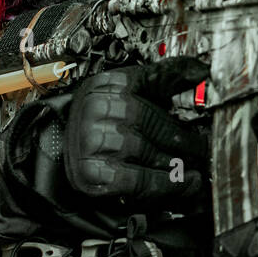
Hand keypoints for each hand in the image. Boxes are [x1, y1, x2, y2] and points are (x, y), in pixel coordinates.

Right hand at [0, 56, 210, 233]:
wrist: (49, 161)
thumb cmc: (95, 129)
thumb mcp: (120, 97)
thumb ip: (158, 83)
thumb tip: (200, 71)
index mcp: (105, 84)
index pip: (153, 78)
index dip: (183, 79)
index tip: (208, 84)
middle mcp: (97, 109)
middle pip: (156, 121)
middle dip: (188, 137)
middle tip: (208, 145)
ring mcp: (94, 142)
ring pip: (152, 152)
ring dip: (182, 163)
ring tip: (200, 167)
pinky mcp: (95, 174)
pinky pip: (142, 180)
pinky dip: (169, 185)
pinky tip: (185, 184)